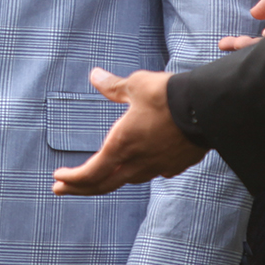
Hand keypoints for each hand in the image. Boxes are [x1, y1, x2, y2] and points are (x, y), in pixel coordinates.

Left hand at [52, 69, 205, 195]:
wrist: (206, 109)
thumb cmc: (166, 95)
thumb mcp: (135, 85)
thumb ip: (112, 86)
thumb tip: (95, 75)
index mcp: (121, 146)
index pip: (90, 174)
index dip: (72, 179)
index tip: (58, 178)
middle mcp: (137, 163)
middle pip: (103, 184)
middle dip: (79, 188)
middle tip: (61, 188)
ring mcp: (158, 167)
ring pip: (127, 179)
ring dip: (108, 180)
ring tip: (97, 176)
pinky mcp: (176, 165)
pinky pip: (152, 173)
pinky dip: (138, 171)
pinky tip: (139, 166)